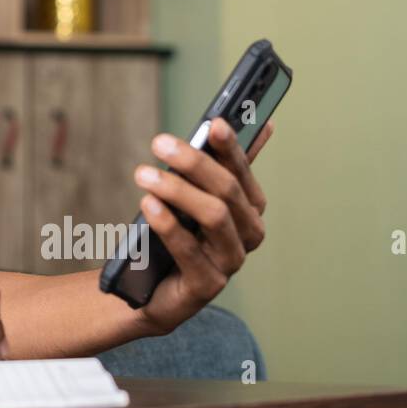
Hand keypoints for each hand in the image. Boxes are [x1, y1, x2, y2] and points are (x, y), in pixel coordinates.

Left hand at [132, 118, 274, 334]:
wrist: (150, 286)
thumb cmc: (177, 232)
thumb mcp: (193, 194)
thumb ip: (219, 162)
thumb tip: (262, 121)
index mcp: (249, 206)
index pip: (241, 170)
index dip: (230, 146)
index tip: (213, 122)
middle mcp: (248, 233)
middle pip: (227, 191)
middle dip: (194, 163)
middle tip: (159, 142)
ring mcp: (231, 261)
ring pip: (214, 217)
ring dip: (177, 191)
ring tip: (144, 174)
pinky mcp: (208, 285)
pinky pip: (190, 252)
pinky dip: (169, 225)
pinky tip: (147, 205)